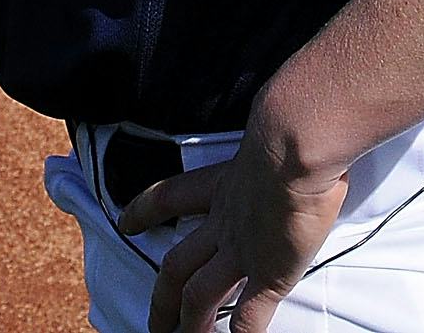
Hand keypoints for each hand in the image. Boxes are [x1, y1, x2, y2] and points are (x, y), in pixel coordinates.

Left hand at [117, 123, 350, 332]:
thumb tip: (292, 112)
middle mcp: (227, 222)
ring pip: (202, 296)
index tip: (126, 222)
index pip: (172, 197)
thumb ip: (275, 134)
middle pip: (179, 265)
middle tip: (153, 321)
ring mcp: (244, 251)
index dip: (146, 212)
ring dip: (190, 324)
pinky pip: (250, 315)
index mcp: (225, 185)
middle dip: (163, 297)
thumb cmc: (291, 126)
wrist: (296, 142)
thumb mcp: (273, 128)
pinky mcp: (269, 274)